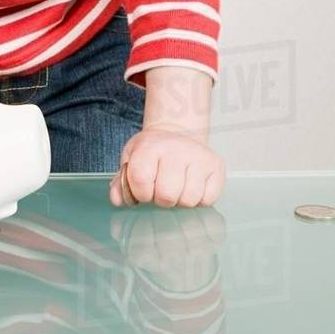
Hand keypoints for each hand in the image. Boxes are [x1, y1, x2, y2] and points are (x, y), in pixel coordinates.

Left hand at [109, 127, 224, 208]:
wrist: (179, 132)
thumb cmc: (153, 152)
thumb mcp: (131, 159)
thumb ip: (121, 182)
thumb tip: (118, 201)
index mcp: (150, 147)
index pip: (141, 180)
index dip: (140, 193)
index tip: (143, 190)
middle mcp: (176, 149)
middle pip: (167, 195)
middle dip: (162, 200)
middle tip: (162, 190)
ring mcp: (199, 157)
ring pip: (189, 200)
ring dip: (181, 201)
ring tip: (177, 188)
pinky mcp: (216, 166)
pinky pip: (208, 199)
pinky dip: (199, 200)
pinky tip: (192, 186)